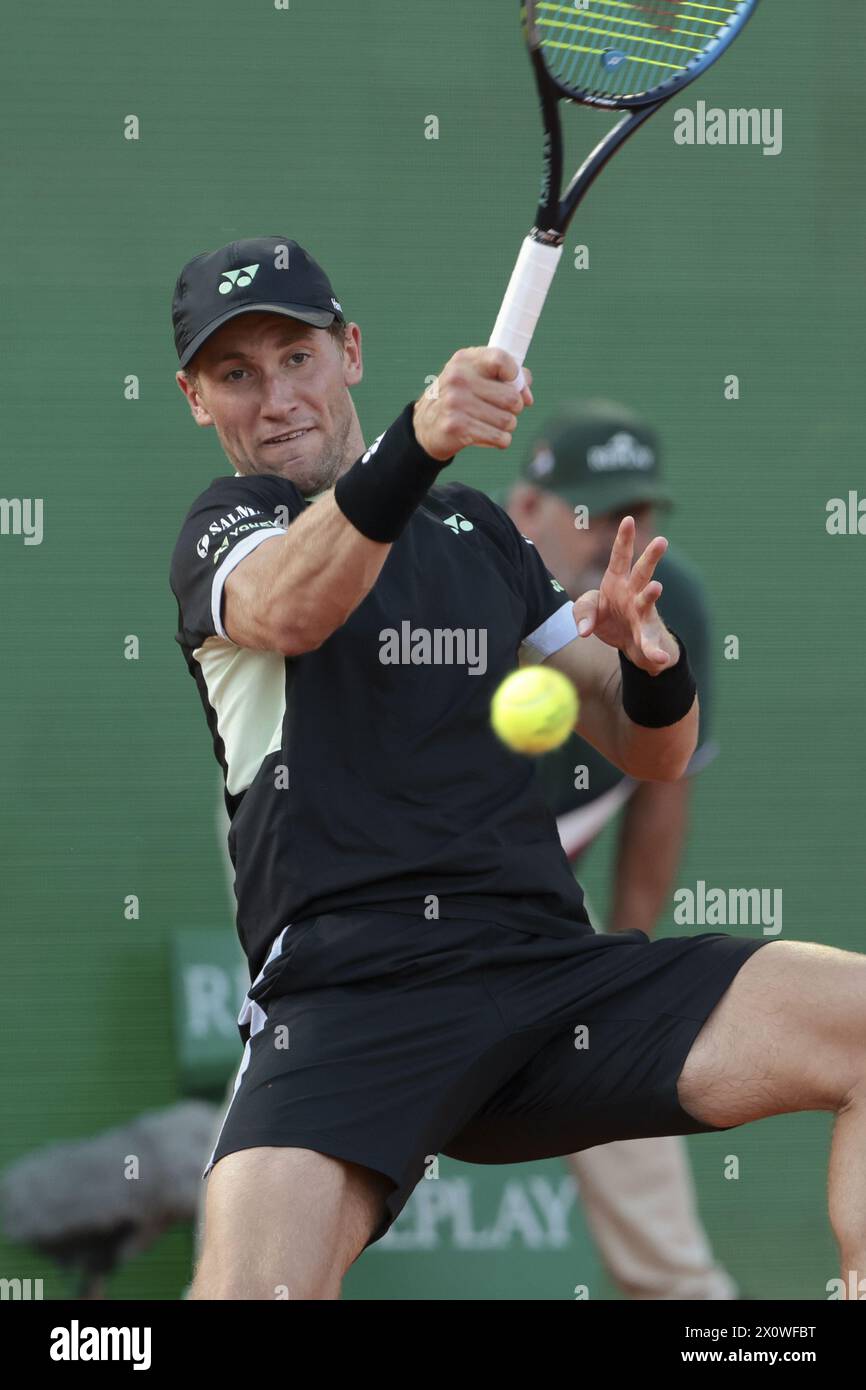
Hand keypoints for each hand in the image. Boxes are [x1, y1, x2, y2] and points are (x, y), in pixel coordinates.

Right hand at [413, 347, 532, 460]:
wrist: (425, 427)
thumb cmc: (459, 399)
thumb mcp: (476, 378)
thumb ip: (506, 379)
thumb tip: (527, 396)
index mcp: (465, 361)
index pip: (501, 359)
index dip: (515, 375)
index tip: (514, 385)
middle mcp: (459, 378)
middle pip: (512, 398)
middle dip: (515, 409)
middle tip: (502, 410)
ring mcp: (456, 403)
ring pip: (508, 420)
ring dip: (507, 427)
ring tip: (493, 424)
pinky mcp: (457, 427)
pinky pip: (499, 438)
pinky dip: (500, 440)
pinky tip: (488, 436)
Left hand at [572, 516, 678, 674]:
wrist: (629, 646)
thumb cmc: (610, 619)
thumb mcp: (588, 611)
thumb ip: (582, 613)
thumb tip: (583, 630)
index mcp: (617, 582)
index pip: (620, 557)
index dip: (624, 539)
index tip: (628, 520)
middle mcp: (634, 593)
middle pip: (642, 572)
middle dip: (650, 557)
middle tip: (661, 541)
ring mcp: (643, 614)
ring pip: (649, 601)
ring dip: (652, 594)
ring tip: (656, 587)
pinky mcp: (647, 637)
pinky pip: (650, 644)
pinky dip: (654, 652)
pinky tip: (658, 659)